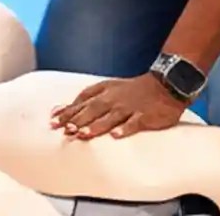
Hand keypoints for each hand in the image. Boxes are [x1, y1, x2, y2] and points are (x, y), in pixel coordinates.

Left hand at [50, 73, 186, 139]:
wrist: (166, 83)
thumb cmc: (134, 89)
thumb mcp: (109, 87)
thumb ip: (87, 98)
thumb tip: (62, 109)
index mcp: (106, 90)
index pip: (83, 100)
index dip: (68, 110)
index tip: (54, 121)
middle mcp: (115, 98)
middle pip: (94, 109)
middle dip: (78, 119)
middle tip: (65, 129)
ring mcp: (130, 107)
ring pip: (111, 117)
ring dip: (96, 125)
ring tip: (83, 134)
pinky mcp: (145, 115)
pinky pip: (134, 122)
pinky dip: (125, 128)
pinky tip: (116, 135)